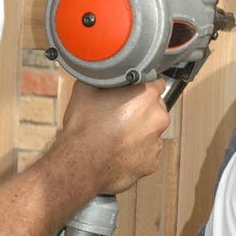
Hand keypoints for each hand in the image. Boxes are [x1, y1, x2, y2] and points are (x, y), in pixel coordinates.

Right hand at [59, 79, 168, 194]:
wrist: (78, 165)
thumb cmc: (83, 128)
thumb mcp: (86, 89)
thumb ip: (102, 76)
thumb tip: (103, 70)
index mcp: (146, 96)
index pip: (156, 82)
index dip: (142, 85)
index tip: (132, 91)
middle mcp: (157, 118)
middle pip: (155, 108)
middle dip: (141, 109)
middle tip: (120, 114)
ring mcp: (156, 142)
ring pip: (151, 131)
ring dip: (139, 131)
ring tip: (117, 134)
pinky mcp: (151, 163)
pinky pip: (147, 151)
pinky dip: (137, 150)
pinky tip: (119, 150)